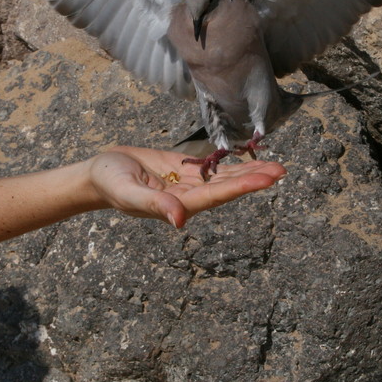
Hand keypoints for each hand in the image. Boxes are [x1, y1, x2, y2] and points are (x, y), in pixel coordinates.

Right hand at [89, 146, 286, 226]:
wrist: (99, 173)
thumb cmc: (110, 184)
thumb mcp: (129, 193)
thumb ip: (155, 205)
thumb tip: (180, 221)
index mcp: (179, 205)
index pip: (216, 196)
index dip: (241, 187)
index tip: (265, 180)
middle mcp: (189, 197)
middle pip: (228, 188)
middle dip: (254, 180)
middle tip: (282, 171)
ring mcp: (188, 184)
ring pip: (224, 178)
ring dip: (250, 172)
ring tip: (276, 167)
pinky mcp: (184, 170)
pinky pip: (213, 168)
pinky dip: (232, 164)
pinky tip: (251, 160)